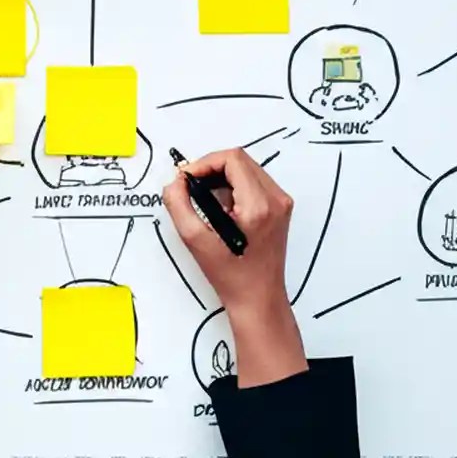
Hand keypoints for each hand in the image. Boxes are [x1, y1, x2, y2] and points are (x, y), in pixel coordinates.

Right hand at [162, 148, 307, 386]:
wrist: (258, 297)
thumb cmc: (233, 276)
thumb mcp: (196, 240)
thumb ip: (179, 205)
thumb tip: (175, 182)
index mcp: (259, 206)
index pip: (232, 159)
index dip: (204, 163)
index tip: (188, 178)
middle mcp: (276, 200)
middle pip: (240, 160)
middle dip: (211, 169)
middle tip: (192, 187)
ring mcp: (280, 203)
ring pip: (246, 169)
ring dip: (222, 178)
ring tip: (207, 202)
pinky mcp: (279, 207)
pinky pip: (253, 182)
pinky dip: (233, 187)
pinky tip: (222, 208)